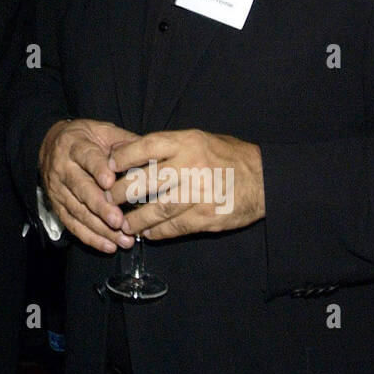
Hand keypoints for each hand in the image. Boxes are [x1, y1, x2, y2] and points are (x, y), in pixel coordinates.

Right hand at [39, 119, 139, 252]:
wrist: (50, 144)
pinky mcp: (57, 206)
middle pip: (81, 189)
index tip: (110, 182)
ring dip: (100, 228)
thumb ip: (125, 143)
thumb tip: (153, 153)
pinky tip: (108, 246)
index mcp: (74, 145)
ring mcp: (58, 189)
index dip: (98, 169)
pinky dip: (90, 237)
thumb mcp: (103, 131)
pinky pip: (72, 224)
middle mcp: (62, 168)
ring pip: (78, 211)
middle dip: (100, 207)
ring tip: (123, 239)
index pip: (87, 157)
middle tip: (119, 221)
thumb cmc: (85, 139)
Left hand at [108, 129, 265, 240]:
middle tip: (108, 200)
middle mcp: (191, 166)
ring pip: (156, 209)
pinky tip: (149, 233)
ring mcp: (199, 193)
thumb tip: (129, 154)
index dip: (122, 157)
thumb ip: (169, 147)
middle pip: (144, 182)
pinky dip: (158, 232)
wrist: (265, 180)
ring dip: (136, 219)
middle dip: (121, 193)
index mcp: (187, 142)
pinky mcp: (207, 217)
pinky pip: (174, 227)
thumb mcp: (199, 140)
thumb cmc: (227, 156)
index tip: (108, 166)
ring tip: (124, 223)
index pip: (145, 147)